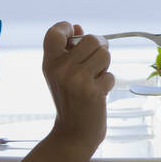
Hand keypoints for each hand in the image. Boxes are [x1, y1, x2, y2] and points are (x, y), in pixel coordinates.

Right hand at [41, 22, 115, 161]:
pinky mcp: (92, 92)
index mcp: (50, 63)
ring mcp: (76, 80)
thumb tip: (78, 27)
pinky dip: (107, 84)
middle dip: (100, 48)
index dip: (67, 28)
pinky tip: (97, 94)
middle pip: (91, 39)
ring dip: (105, 66)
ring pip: (105, 54)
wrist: (73, 134)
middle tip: (95, 63)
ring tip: (95, 79)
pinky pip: (110, 75)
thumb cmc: (70, 101)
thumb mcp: (61, 74)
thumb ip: (69, 50)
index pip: (54, 33)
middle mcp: (60, 69)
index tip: (75, 34)